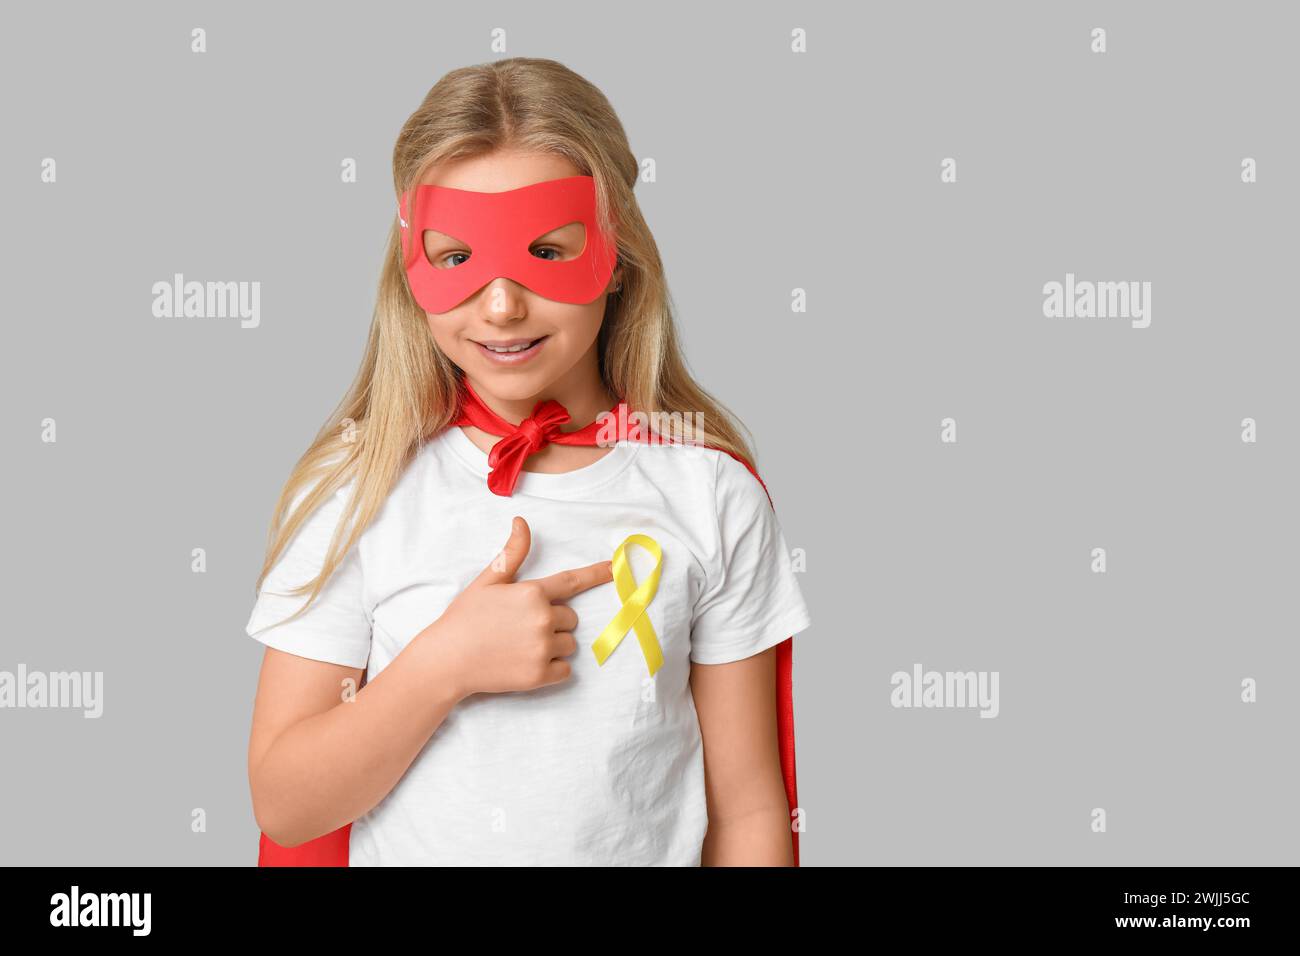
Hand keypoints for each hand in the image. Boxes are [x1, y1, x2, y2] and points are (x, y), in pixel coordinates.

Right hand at [430, 516, 612, 696]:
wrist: (446, 660)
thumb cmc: (465, 617)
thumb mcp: (487, 581)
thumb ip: (512, 553)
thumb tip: (522, 522)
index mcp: (532, 592)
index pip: (573, 581)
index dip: (597, 574)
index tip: (617, 569)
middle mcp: (542, 618)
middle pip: (571, 618)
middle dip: (553, 621)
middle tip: (521, 627)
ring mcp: (542, 648)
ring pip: (569, 644)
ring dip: (553, 645)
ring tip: (520, 646)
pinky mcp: (540, 675)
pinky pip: (565, 670)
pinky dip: (551, 669)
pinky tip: (525, 663)